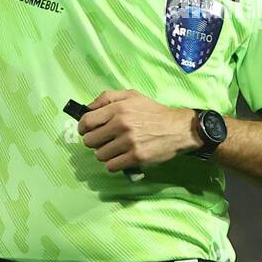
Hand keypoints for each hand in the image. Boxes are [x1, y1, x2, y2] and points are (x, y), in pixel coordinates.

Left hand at [78, 90, 201, 173]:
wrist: (179, 128)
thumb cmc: (154, 112)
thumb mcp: (132, 95)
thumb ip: (108, 97)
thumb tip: (87, 108)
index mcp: (118, 108)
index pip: (87, 122)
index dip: (83, 128)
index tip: (87, 131)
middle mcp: (121, 125)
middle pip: (90, 141)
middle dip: (94, 142)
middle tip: (104, 141)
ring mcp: (128, 142)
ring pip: (100, 155)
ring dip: (105, 154)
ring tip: (115, 149)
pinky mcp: (136, 157)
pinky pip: (111, 166)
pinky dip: (114, 164)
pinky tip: (121, 158)